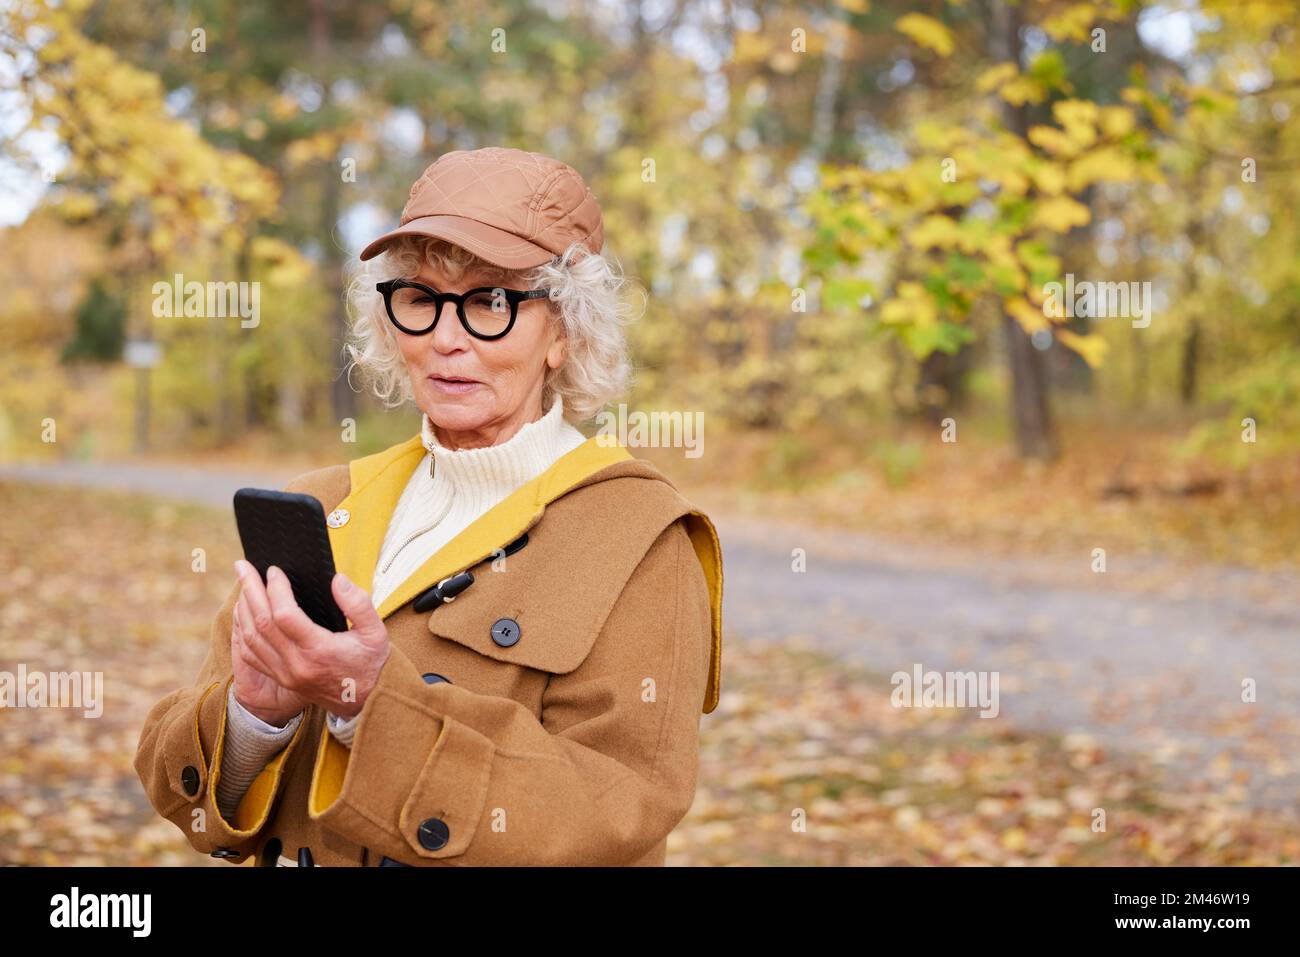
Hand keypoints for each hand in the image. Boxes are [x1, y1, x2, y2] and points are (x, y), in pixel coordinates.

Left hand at [231, 559, 390, 720]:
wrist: (364, 701)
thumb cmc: (370, 664)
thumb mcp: (376, 632)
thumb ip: (358, 604)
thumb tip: (337, 580)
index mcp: (319, 651)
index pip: (285, 615)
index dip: (276, 590)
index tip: (275, 571)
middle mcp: (296, 664)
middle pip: (261, 623)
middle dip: (249, 590)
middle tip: (243, 567)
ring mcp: (285, 674)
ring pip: (250, 638)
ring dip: (243, 609)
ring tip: (243, 585)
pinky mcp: (280, 678)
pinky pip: (250, 654)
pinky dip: (242, 630)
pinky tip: (244, 613)